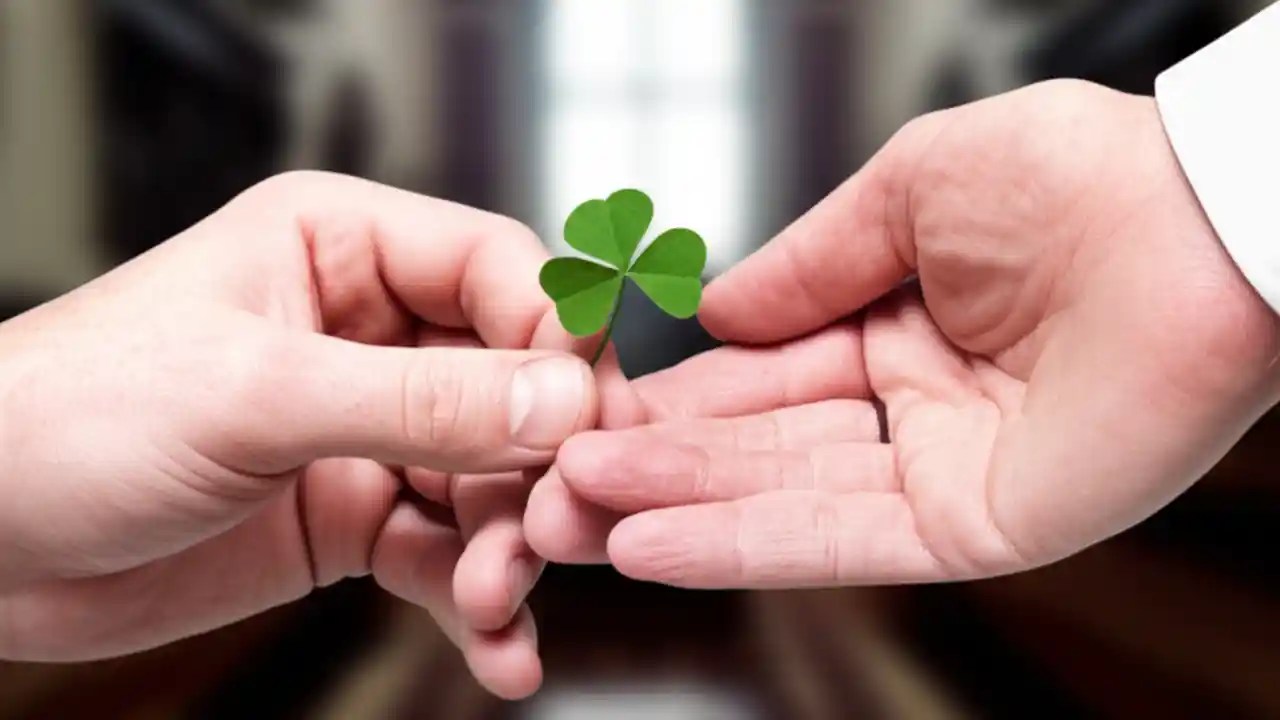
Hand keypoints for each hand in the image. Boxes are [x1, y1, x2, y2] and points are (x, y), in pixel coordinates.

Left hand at [0, 172, 623, 698]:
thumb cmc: (69, 416)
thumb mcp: (256, 395)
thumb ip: (420, 401)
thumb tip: (560, 400)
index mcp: (342, 250)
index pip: (499, 271)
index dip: (558, 339)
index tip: (590, 419)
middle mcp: (370, 333)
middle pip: (512, 385)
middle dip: (538, 465)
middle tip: (548, 532)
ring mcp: (367, 428)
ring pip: (490, 478)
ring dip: (508, 546)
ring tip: (494, 602)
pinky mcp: (354, 513)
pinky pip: (445, 551)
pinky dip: (476, 600)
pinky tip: (498, 651)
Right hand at [526, 80, 1279, 587]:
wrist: (1203, 223)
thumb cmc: (1080, 179)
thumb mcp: (907, 191)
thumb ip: (804, 263)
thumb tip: (715, 309)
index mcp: (894, 322)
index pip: (755, 370)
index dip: (669, 391)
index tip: (583, 403)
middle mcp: (910, 404)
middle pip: (753, 446)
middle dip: (646, 464)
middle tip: (547, 479)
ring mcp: (939, 471)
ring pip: (778, 498)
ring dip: (671, 508)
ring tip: (571, 514)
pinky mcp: (973, 527)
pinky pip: (838, 539)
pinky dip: (741, 545)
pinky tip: (654, 543)